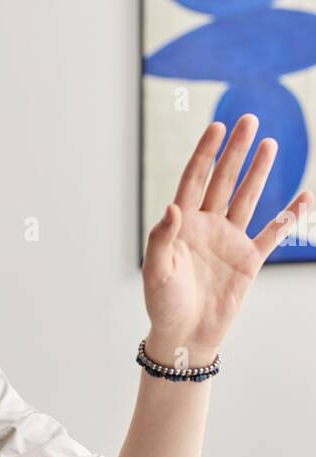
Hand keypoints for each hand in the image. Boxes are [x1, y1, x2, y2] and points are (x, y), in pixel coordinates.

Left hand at [143, 114, 312, 366]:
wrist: (185, 336)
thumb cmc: (163, 304)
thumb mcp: (156, 271)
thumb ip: (161, 238)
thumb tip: (172, 207)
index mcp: (182, 224)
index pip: (194, 179)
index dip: (205, 153)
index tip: (217, 127)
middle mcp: (207, 226)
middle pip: (223, 180)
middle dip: (236, 151)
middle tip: (249, 120)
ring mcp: (229, 241)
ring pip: (247, 198)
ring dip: (258, 172)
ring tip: (270, 143)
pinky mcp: (248, 261)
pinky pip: (273, 233)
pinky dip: (290, 216)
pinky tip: (304, 196)